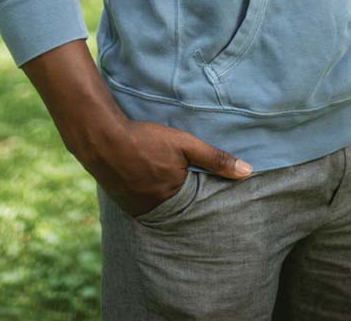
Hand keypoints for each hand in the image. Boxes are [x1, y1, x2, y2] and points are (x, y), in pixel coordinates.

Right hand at [86, 118, 251, 217]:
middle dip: (187, 205)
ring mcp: (139, 210)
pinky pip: (145, 208)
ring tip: (169, 190)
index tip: (213, 198)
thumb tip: (248, 171)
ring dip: (167, 202)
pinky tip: (150, 186)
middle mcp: (157, 212)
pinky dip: (151, 200)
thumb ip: (215, 158)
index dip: (206, 200)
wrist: (102, 138)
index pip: (200, 208)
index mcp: (175, 200)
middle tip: (189, 192)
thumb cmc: (145, 139)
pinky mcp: (125, 206)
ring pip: (162, 211)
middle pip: (180, 212)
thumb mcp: (184, 143)